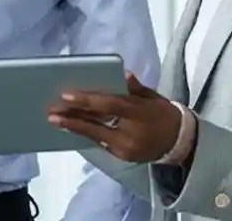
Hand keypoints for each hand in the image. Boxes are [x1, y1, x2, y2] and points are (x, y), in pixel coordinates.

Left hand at [47, 72, 185, 163]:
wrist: (180, 143)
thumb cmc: (163, 114)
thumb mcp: (153, 97)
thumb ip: (136, 88)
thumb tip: (123, 74)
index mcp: (139, 114)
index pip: (109, 105)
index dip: (86, 100)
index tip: (66, 95)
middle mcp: (130, 133)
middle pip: (97, 124)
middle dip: (72, 118)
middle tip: (51, 113)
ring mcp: (126, 148)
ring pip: (95, 136)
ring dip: (75, 127)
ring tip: (56, 120)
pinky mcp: (123, 157)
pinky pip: (101, 143)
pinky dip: (87, 134)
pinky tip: (73, 127)